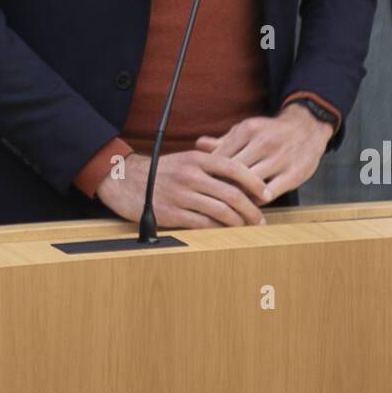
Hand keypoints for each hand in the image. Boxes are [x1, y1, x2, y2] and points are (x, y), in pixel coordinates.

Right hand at [95, 148, 267, 227]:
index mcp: (196, 159)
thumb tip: (240, 175)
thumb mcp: (184, 160)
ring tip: (247, 228)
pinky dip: (219, 230)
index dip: (254, 182)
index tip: (266, 194)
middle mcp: (190, 175)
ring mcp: (180, 195)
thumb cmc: (159, 172)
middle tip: (261, 218)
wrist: (125, 181)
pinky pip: (202, 224)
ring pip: (220, 211)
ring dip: (238, 222)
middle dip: (251, 208)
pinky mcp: (171, 213)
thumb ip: (209, 164)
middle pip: (231, 193)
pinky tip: (227, 233)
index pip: (233, 168)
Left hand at [194, 103, 332, 203]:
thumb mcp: (246, 131)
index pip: (221, 157)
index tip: (205, 185)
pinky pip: (268, 194)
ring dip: (239, 196)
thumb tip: (198, 145)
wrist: (307, 128)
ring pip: (250, 184)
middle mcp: (263, 143)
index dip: (211, 174)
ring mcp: (280, 159)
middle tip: (213, 200)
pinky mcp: (293, 174)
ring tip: (230, 205)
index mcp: (247, 130)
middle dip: (223, 187)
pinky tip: (251, 203)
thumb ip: (223, 140)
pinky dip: (257, 201)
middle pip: (234, 172)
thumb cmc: (270, 132)